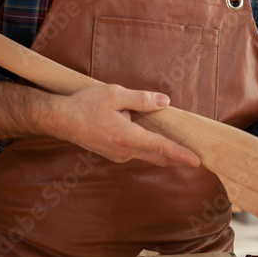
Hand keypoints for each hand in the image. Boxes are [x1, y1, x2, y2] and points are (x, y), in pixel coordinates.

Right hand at [49, 84, 200, 167]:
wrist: (59, 119)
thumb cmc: (85, 104)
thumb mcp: (114, 94)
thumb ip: (141, 99)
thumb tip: (165, 102)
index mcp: (126, 137)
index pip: (160, 147)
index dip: (180, 154)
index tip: (196, 161)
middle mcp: (123, 151)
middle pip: (158, 157)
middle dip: (178, 159)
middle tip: (198, 160)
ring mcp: (118, 155)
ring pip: (147, 154)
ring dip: (164, 152)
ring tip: (182, 148)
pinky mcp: (113, 153)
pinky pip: (137, 151)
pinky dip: (149, 147)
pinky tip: (155, 139)